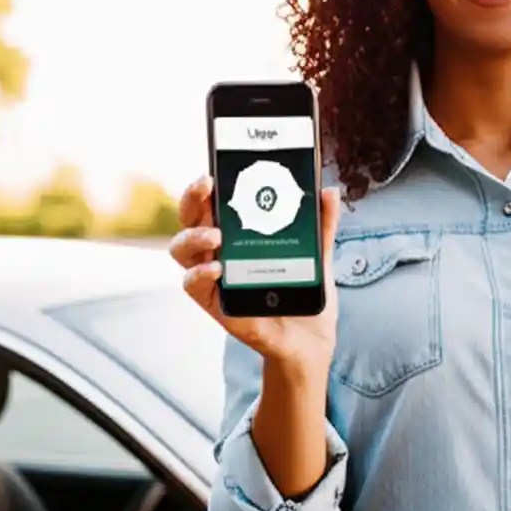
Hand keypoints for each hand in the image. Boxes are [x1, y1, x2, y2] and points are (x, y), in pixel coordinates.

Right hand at [168, 176, 341, 368]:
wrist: (312, 340)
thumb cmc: (305, 293)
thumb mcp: (318, 254)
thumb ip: (322, 224)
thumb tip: (329, 190)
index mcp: (238, 235)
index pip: (211, 204)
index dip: (204, 187)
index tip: (213, 171)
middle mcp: (220, 252)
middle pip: (190, 220)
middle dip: (191, 199)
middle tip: (207, 187)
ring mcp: (215, 278)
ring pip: (182, 251)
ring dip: (192, 237)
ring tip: (215, 234)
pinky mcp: (216, 305)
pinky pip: (193, 286)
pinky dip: (199, 274)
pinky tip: (216, 268)